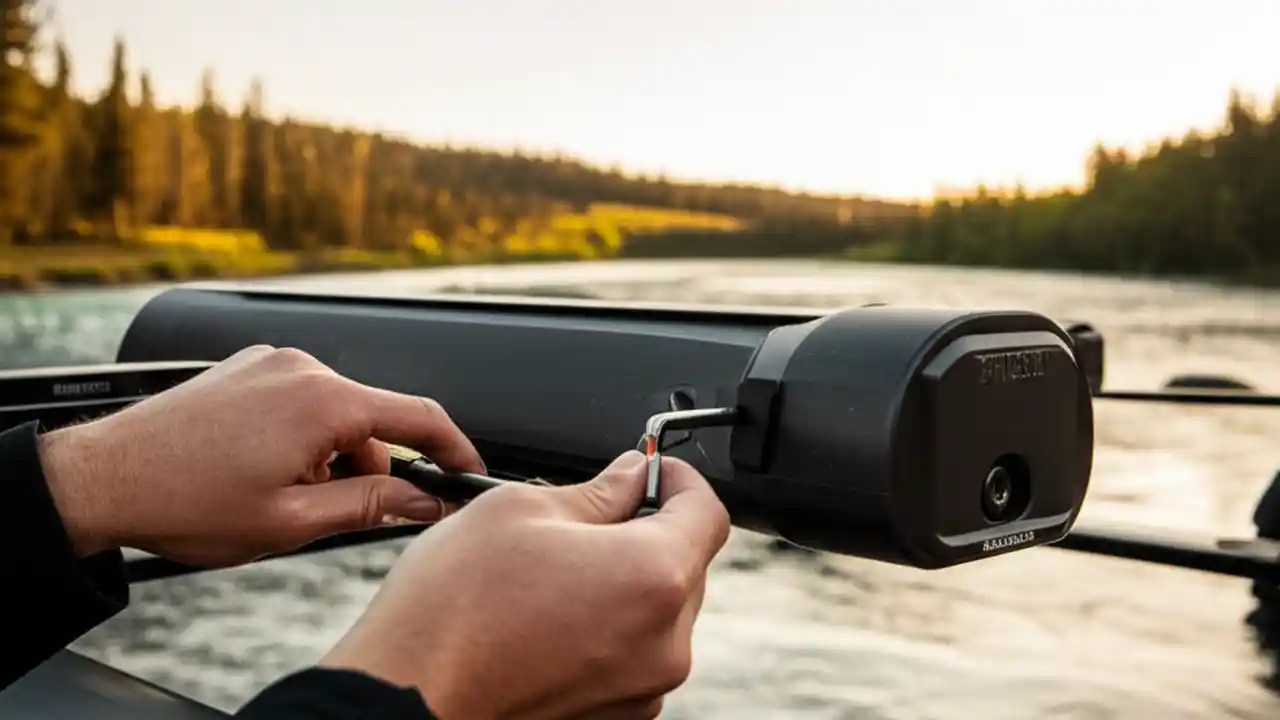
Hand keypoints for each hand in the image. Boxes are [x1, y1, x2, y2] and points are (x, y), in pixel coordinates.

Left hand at [37, 345, 483, 564]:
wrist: (102, 479)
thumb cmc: (184, 501)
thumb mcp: (291, 522)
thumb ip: (371, 506)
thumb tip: (422, 501)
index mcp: (321, 402)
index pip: (419, 417)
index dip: (454, 449)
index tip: (468, 474)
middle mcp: (301, 368)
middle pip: (372, 418)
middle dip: (371, 467)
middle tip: (338, 513)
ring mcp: (271, 362)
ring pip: (336, 412)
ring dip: (331, 455)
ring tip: (280, 495)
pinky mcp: (248, 366)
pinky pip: (301, 399)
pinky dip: (303, 436)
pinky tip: (263, 470)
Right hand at [319, 451, 730, 719]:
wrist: (407, 697)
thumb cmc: (451, 611)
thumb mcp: (519, 510)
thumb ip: (597, 490)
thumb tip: (631, 475)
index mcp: (651, 578)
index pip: (708, 511)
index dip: (679, 479)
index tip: (652, 472)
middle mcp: (664, 643)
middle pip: (688, 564)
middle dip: (649, 530)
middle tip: (591, 514)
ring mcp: (643, 688)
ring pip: (660, 611)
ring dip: (627, 580)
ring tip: (560, 570)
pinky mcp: (618, 716)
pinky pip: (635, 653)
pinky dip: (610, 626)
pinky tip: (553, 614)